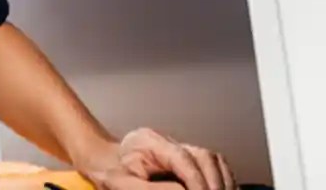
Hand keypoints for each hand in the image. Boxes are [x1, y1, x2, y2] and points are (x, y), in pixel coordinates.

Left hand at [84, 128, 235, 189]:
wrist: (103, 164)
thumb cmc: (109, 171)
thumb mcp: (121, 182)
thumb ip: (149, 189)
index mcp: (148, 140)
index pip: (182, 157)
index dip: (196, 179)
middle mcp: (167, 141)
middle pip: (203, 156)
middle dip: (213, 182)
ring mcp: (179, 148)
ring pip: (212, 160)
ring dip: (221, 181)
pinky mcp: (188, 160)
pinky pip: (214, 167)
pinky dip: (221, 180)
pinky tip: (220, 188)